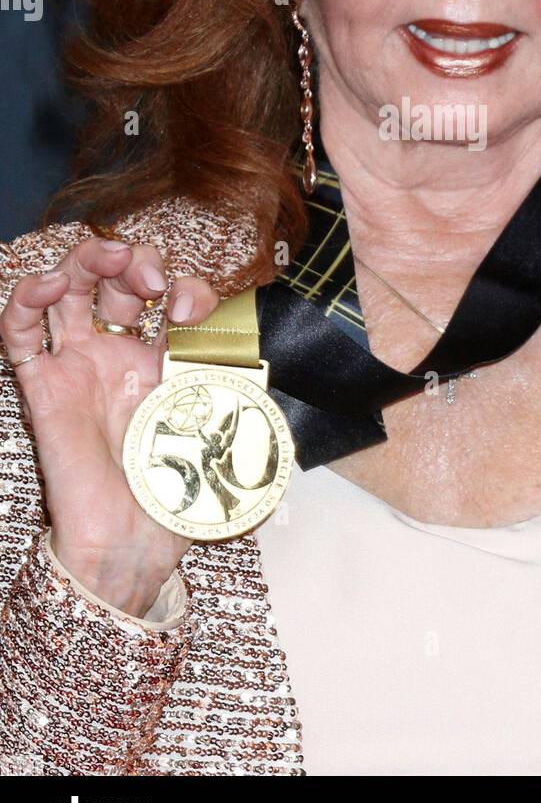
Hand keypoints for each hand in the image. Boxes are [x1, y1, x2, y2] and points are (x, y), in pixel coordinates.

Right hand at [0, 238, 219, 616]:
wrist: (132, 543)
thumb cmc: (176, 492)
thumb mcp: (219, 423)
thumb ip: (235, 382)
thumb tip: (256, 346)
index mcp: (165, 358)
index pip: (173, 297)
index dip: (186, 289)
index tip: (188, 312)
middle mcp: (120, 354)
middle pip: (119, 279)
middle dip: (137, 262)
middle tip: (151, 281)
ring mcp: (78, 365)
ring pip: (69, 288)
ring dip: (85, 260)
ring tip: (106, 260)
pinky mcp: (42, 386)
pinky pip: (20, 333)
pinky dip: (27, 298)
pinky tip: (50, 285)